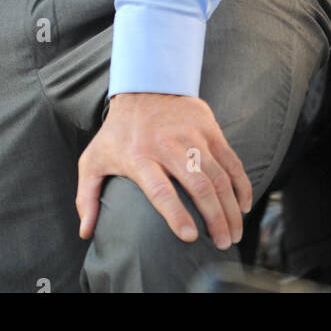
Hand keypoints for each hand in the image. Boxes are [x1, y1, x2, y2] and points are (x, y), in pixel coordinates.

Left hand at [75, 92, 252, 250]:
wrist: (143, 86)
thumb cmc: (118, 132)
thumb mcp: (94, 159)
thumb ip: (87, 196)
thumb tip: (86, 232)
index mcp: (139, 157)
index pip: (160, 189)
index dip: (175, 214)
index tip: (190, 237)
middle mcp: (168, 145)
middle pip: (198, 185)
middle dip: (215, 217)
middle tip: (222, 243)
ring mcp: (192, 135)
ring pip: (219, 175)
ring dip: (231, 206)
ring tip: (234, 232)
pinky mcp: (209, 128)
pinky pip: (231, 159)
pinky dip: (241, 183)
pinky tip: (243, 204)